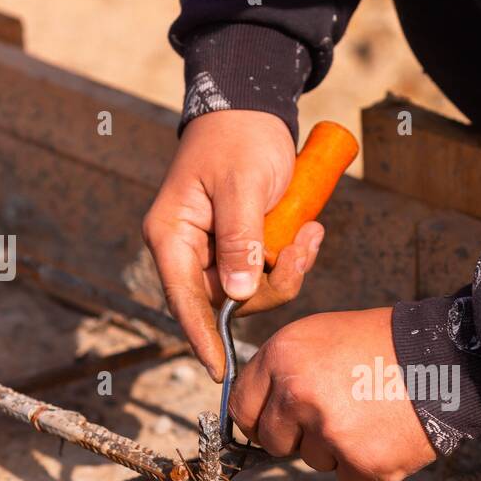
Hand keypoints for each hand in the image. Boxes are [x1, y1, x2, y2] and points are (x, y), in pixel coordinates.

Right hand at [142, 110, 324, 379]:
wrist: (253, 110)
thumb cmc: (240, 138)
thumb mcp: (243, 186)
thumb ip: (240, 240)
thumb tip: (236, 294)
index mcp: (172, 236)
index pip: (184, 301)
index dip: (203, 338)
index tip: (219, 371)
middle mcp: (189, 250)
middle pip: (228, 302)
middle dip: (271, 284)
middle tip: (302, 247)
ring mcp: (216, 252)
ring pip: (255, 290)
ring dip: (288, 267)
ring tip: (309, 231)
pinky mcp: (242, 248)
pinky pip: (269, 272)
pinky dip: (292, 257)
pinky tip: (308, 230)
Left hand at [229, 308, 437, 480]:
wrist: (444, 358)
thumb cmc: (381, 344)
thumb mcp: (320, 336)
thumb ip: (282, 371)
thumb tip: (256, 411)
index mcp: (283, 357)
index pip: (242, 408)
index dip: (260, 418)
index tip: (275, 422)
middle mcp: (298, 395)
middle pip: (274, 441)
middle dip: (298, 436)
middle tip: (335, 414)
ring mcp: (329, 432)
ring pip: (313, 460)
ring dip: (336, 447)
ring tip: (369, 413)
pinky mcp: (360, 461)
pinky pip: (348, 475)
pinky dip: (365, 461)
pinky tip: (385, 431)